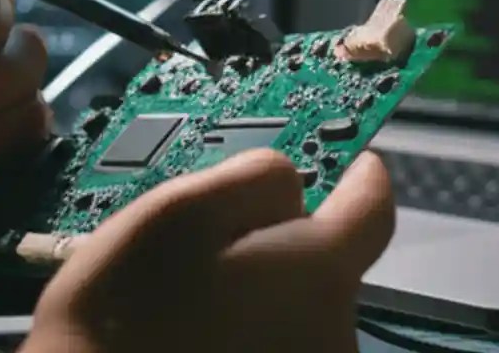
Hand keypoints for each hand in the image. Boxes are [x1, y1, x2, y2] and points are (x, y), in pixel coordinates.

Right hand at [23, 149, 394, 352]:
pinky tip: (197, 337)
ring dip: (265, 296)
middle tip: (215, 247)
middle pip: (329, 265)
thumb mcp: (174, 213)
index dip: (360, 175)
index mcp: (319, 272)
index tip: (351, 163)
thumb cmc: (125, 315)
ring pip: (300, 311)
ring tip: (192, 302)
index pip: (373, 206)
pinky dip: (250, 336)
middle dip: (286, 246)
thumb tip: (291, 182)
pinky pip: (278, 349)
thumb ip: (248, 180)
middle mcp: (336, 332)